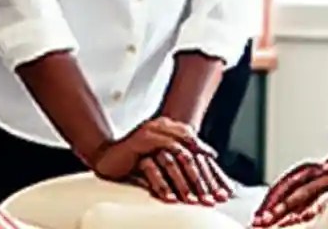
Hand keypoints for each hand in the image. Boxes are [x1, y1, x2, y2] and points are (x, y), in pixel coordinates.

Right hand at [88, 118, 230, 204]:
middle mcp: (163, 126)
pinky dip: (166, 182)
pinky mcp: (141, 142)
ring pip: (179, 156)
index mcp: (170, 127)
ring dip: (188, 181)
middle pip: (191, 152)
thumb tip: (207, 172)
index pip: (196, 147)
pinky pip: (159, 162)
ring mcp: (152, 132)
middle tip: (211, 198)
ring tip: (193, 201)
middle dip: (203, 178)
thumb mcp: (161, 157)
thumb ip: (179, 159)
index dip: (209, 169)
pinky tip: (170, 197)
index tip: (220, 188)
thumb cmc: (135, 158)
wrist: (107, 155)